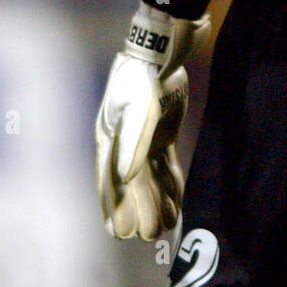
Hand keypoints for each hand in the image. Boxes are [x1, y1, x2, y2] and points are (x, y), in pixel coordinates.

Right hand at [95, 3, 209, 243]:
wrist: (161, 48)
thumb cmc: (144, 77)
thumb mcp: (140, 110)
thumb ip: (134, 145)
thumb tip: (127, 179)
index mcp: (109, 139)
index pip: (113, 181)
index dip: (117, 208)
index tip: (122, 233)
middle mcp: (122, 143)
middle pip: (130, 184)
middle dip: (139, 211)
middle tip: (148, 238)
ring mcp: (142, 138)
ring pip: (149, 177)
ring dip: (158, 200)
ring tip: (167, 226)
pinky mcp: (160, 131)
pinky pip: (164, 163)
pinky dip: (170, 182)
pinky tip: (177, 200)